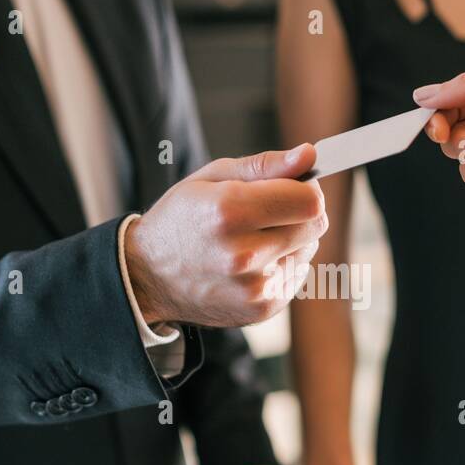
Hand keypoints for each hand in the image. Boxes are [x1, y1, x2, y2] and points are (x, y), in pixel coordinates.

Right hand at [125, 144, 326, 327]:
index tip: (291, 188)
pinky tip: (250, 264)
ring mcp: (254, 287)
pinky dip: (281, 266)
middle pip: (315, 226)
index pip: (310, 201)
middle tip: (269, 212)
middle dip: (300, 213)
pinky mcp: (262, 308)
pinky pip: (296, 276)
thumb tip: (308, 156)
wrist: (149, 276)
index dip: (306, 189)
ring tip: (251, 240)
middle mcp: (244, 254)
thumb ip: (265, 165)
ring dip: (290, 241)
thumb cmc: (180, 219)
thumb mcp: (212, 177)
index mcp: (230, 212)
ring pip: (307, 250)